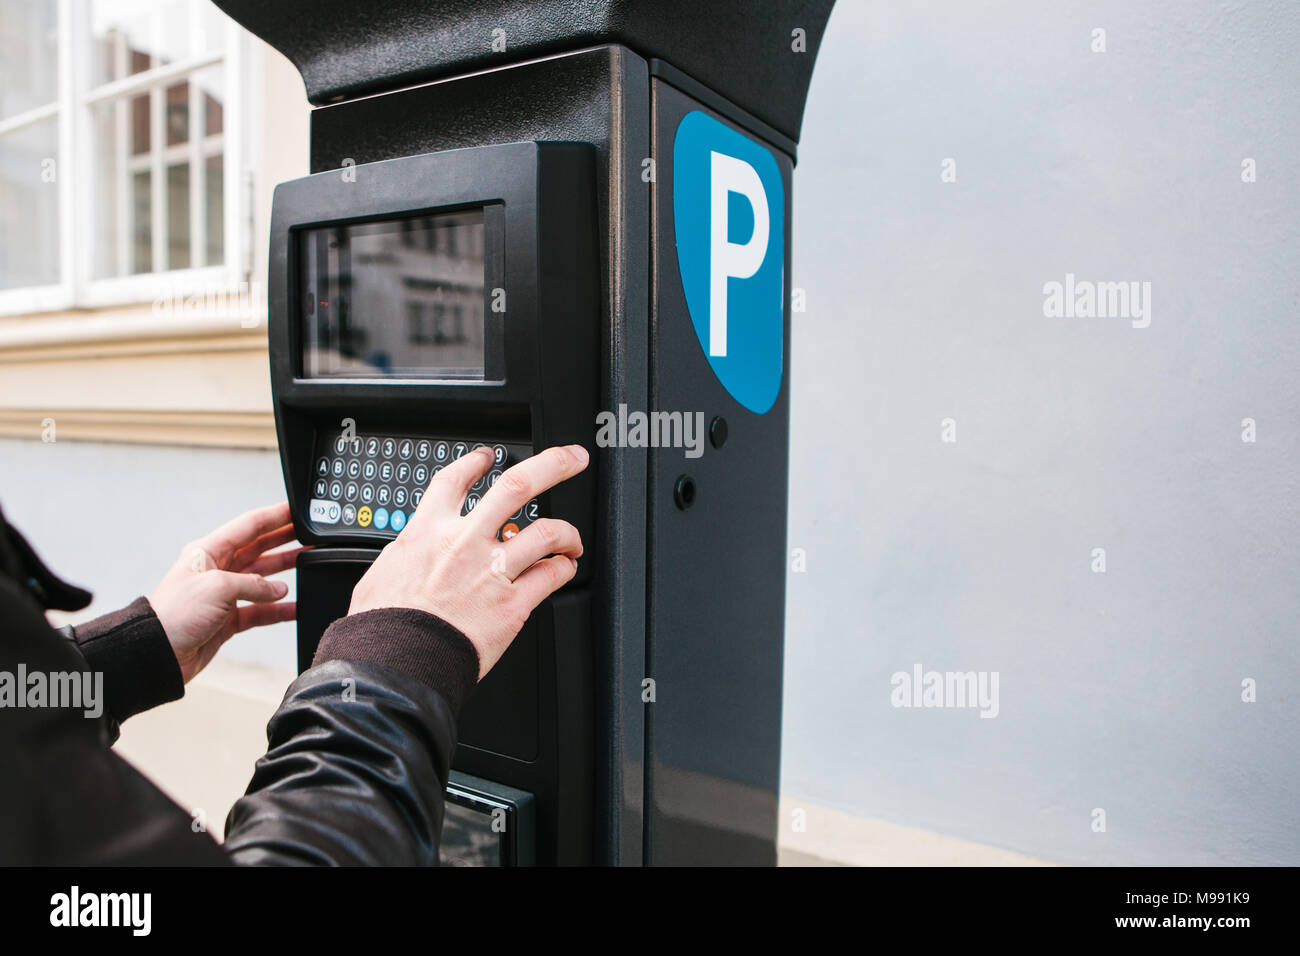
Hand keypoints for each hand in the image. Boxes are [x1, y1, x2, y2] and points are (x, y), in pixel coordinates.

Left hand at [150, 503, 303, 682]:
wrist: (157, 653)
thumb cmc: (174, 615)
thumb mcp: (217, 588)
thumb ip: (253, 584)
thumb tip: (279, 589)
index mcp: (208, 552)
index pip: (248, 526)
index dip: (274, 516)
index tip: (296, 509)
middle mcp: (217, 570)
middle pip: (258, 549)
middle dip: (285, 540)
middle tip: (309, 534)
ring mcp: (224, 595)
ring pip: (262, 579)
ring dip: (285, 573)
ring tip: (310, 564)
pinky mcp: (228, 619)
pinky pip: (260, 610)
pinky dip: (278, 609)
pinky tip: (294, 607)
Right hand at [349, 444, 588, 678]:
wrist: (397, 665)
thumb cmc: (384, 626)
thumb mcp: (381, 573)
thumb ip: (406, 555)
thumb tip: (411, 552)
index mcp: (428, 532)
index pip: (455, 480)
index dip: (475, 462)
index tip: (488, 457)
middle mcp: (465, 543)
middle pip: (518, 485)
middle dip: (553, 464)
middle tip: (572, 458)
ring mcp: (493, 572)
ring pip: (547, 531)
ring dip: (568, 531)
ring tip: (571, 538)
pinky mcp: (513, 605)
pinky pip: (552, 576)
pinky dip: (564, 569)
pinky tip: (564, 569)